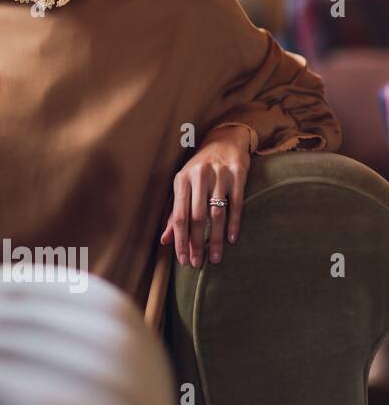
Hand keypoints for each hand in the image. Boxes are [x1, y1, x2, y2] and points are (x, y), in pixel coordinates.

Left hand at [160, 125, 251, 267]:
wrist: (224, 140)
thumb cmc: (199, 170)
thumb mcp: (183, 186)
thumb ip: (175, 213)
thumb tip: (166, 241)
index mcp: (181, 180)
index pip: (179, 216)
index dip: (180, 240)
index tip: (182, 259)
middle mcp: (199, 177)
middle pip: (197, 218)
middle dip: (197, 243)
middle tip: (197, 263)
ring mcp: (220, 176)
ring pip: (217, 214)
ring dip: (216, 239)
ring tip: (216, 258)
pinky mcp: (238, 175)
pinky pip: (236, 204)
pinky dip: (234, 224)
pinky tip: (232, 239)